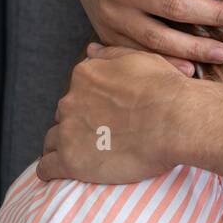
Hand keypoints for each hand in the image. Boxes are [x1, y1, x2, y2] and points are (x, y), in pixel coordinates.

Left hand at [36, 43, 191, 183]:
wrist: (176, 120)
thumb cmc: (165, 88)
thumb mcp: (140, 59)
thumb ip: (109, 55)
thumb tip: (90, 50)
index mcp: (85, 76)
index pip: (77, 91)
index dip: (90, 104)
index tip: (105, 115)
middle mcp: (71, 101)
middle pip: (65, 115)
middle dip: (78, 124)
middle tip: (102, 135)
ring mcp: (68, 132)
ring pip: (53, 141)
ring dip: (64, 146)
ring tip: (84, 155)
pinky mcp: (70, 161)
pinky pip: (47, 168)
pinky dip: (52, 170)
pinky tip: (63, 173)